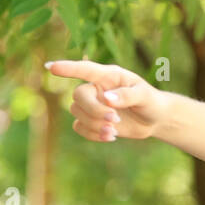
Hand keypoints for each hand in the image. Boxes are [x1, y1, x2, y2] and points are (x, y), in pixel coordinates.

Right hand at [45, 59, 165, 141]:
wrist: (153, 119)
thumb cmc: (150, 102)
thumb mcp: (144, 96)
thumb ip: (127, 95)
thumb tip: (107, 98)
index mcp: (108, 75)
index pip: (85, 69)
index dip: (68, 68)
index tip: (51, 67)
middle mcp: (96, 88)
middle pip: (78, 95)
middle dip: (94, 110)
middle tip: (114, 119)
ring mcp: (92, 104)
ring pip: (77, 113)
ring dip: (94, 124)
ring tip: (115, 130)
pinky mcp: (91, 120)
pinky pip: (79, 127)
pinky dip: (92, 134)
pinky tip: (111, 136)